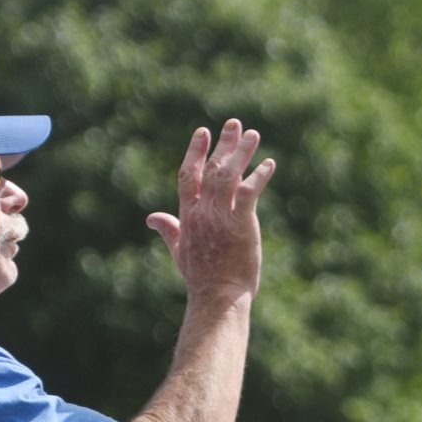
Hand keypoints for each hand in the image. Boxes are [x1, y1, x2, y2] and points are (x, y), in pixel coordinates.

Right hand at [146, 120, 276, 303]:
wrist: (217, 297)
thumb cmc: (200, 279)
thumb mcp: (179, 251)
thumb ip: (168, 229)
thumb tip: (152, 218)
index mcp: (188, 215)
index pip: (188, 175)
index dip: (195, 152)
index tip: (203, 132)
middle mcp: (203, 211)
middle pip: (212, 169)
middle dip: (223, 144)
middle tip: (234, 123)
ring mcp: (221, 216)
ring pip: (230, 174)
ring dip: (242, 152)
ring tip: (253, 134)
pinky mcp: (241, 224)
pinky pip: (250, 192)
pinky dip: (260, 175)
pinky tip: (269, 164)